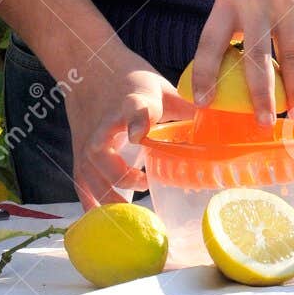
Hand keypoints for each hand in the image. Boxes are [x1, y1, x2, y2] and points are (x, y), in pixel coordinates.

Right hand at [64, 43, 193, 208]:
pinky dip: (93, 207)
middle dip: (124, 178)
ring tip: (133, 217)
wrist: (88, 70)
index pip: (135, 112)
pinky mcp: (78, 159)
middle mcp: (103, 128)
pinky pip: (82, 188)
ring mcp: (87, 146)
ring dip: (111, 201)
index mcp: (131, 104)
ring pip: (92, 179)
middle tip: (146, 185)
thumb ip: (183, 109)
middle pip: (105, 158)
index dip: (138, 123)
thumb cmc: (129, 81)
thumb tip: (215, 126)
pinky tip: (107, 224)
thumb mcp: (159, 88)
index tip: (139, 136)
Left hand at [191, 0, 293, 123]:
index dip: (204, 74)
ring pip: (290, 57)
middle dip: (258, 95)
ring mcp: (286, 5)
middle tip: (259, 123)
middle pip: (256, 58)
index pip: (210, 42)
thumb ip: (235, 21)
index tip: (202, 102)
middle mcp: (256, 3)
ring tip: (292, 116)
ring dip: (292, 91)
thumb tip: (228, 66)